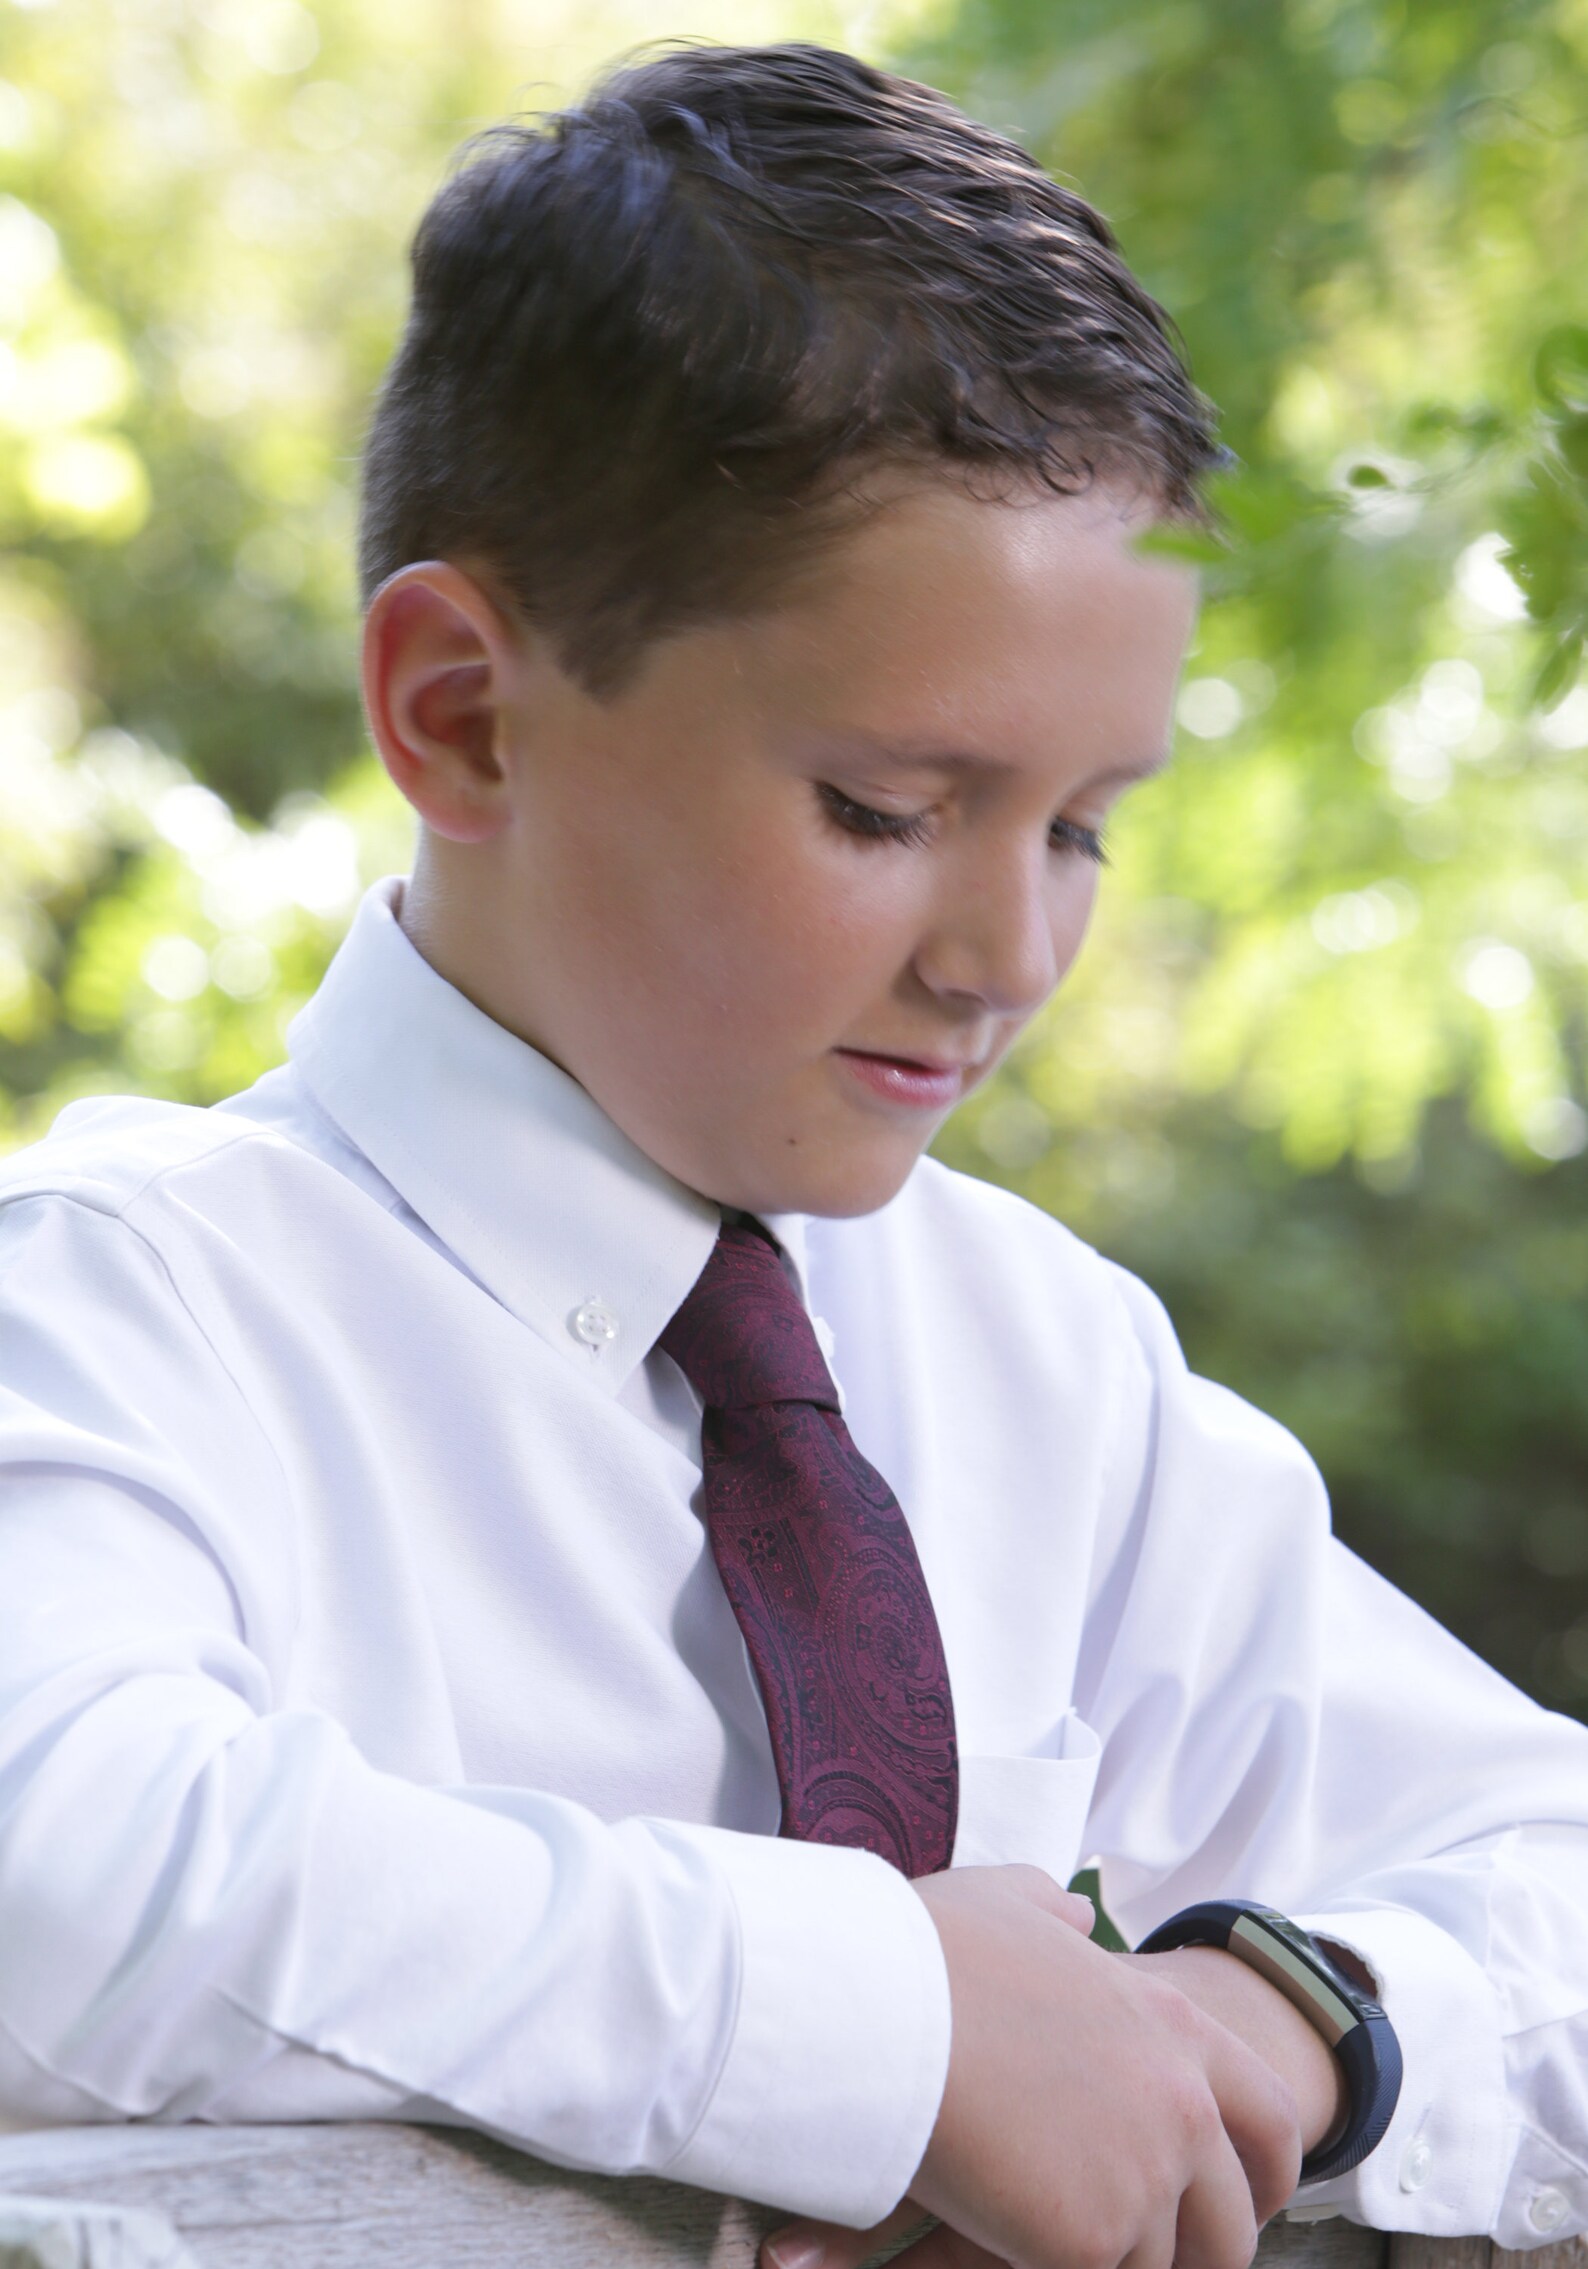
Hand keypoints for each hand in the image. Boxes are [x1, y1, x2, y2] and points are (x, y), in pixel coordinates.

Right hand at [759, 1864, 1303, 2268]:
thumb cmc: (930, 1951)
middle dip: (1201, 2254)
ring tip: (1049, 2232)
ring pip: (1152, 2264)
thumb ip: (1056, 1909)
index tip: (1253, 2204)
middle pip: (1230, 2225)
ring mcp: (1140, 2177)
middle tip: (1153, 2256)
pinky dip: (1048, 2267)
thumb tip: (1072, 1911)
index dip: (1270, 2172)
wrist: (882, 2003)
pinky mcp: (1086, 2238)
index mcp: (1173, 2027)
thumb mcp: (1011, 1900)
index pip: (1272, 2117)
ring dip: (1108, 2256)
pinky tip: (1006, 2239)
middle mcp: (1179, 2106)